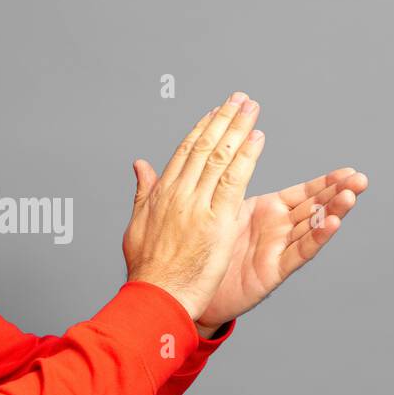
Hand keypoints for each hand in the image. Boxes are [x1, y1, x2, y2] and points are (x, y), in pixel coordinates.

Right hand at [121, 93, 265, 319]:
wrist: (155, 295)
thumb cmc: (146, 269)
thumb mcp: (137, 224)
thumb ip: (142, 192)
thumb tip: (140, 165)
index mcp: (160, 194)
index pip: (185, 152)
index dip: (203, 129)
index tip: (216, 112)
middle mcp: (178, 193)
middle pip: (205, 148)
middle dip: (224, 120)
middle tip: (240, 99)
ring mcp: (197, 205)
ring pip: (220, 158)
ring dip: (238, 129)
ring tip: (251, 109)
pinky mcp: (216, 221)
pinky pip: (234, 181)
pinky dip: (246, 157)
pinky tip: (256, 139)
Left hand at [188, 167, 369, 325]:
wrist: (193, 287)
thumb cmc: (210, 247)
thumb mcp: (226, 210)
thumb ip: (238, 185)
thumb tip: (241, 152)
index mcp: (269, 211)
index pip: (304, 193)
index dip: (326, 182)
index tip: (349, 171)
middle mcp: (279, 229)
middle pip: (315, 208)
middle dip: (338, 193)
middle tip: (360, 180)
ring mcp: (279, 249)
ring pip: (311, 228)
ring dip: (332, 212)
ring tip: (350, 196)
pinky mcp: (273, 271)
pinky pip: (298, 253)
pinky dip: (316, 238)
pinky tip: (332, 224)